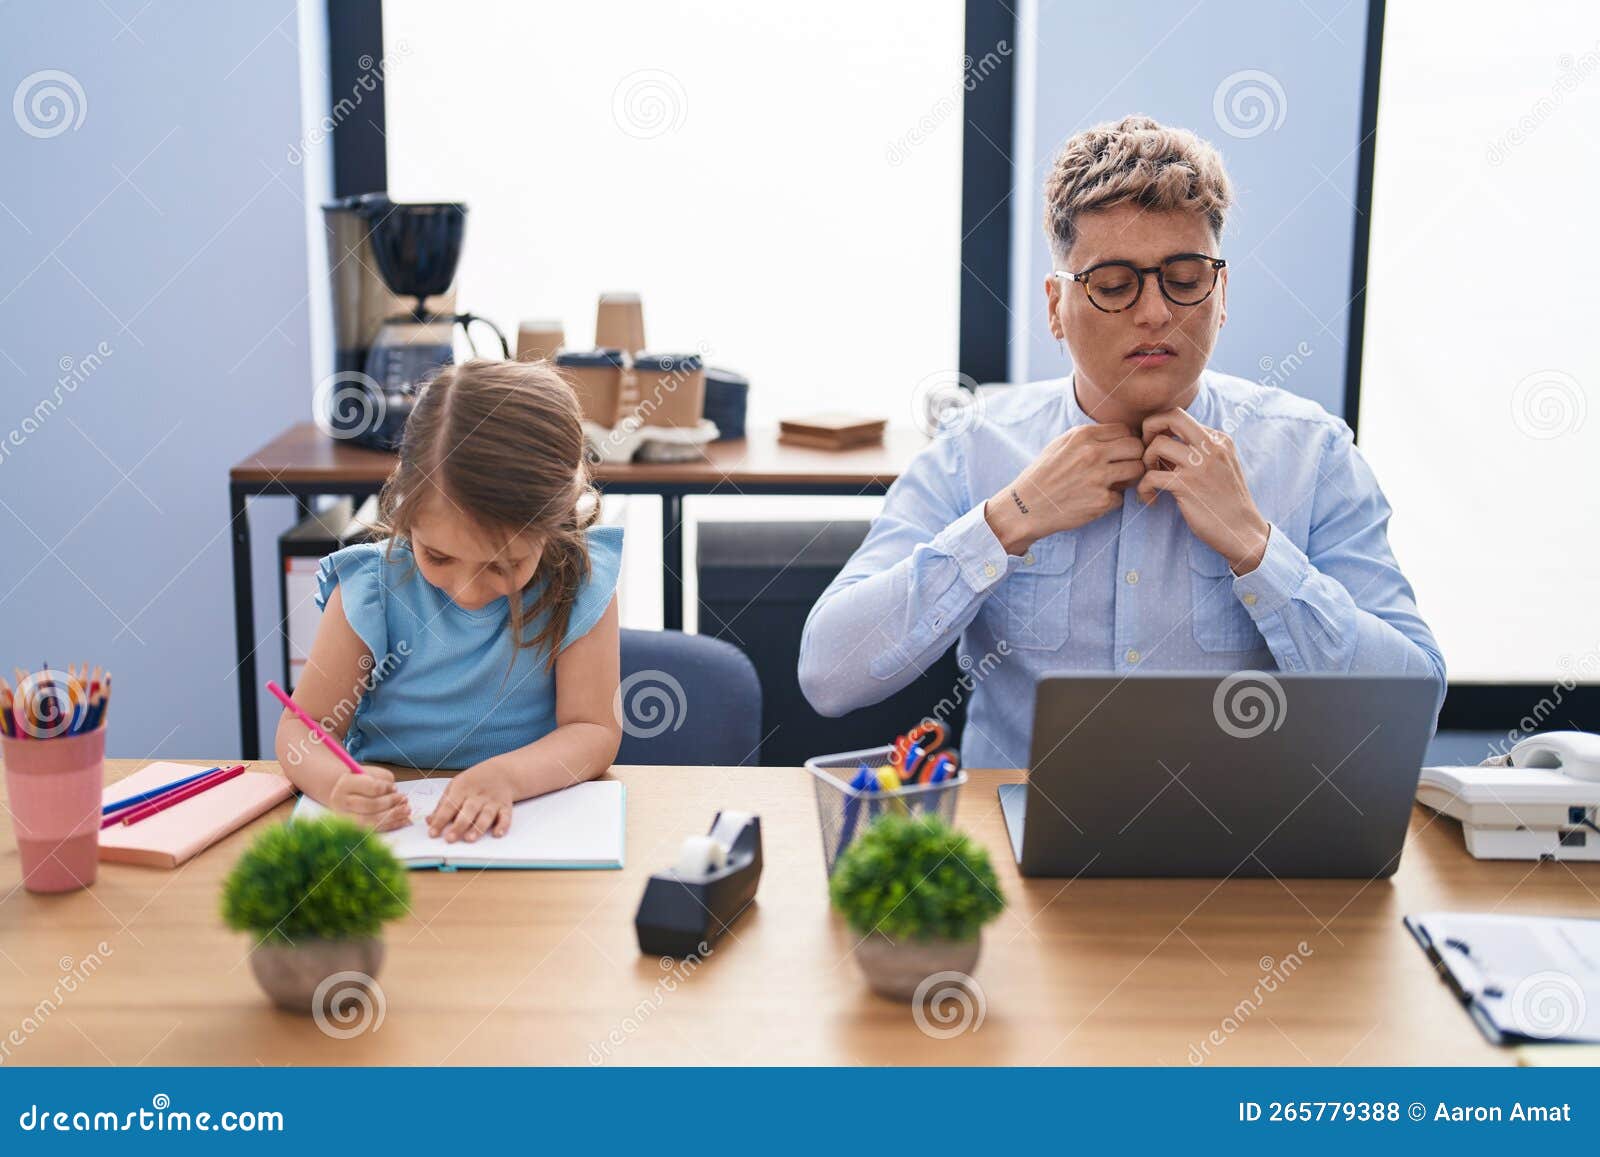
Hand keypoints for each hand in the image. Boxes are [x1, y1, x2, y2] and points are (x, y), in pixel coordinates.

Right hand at [328, 765, 410, 831]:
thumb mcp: (371, 774)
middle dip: (391, 803)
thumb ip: (383, 781)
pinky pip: (374, 829)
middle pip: (371, 805)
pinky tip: (403, 820)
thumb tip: (397, 795)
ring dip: (393, 816)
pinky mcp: (353, 829)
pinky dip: (391, 825)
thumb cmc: (362, 782)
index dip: (386, 788)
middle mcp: (341, 802)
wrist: (343, 794)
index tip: (395, 788)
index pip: (371, 787)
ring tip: (407, 810)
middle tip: (405, 799)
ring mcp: (345, 818)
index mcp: (346, 784)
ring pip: (372, 820)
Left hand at [426, 762, 514, 842]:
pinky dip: (503, 826)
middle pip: (468, 811)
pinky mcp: (505, 807)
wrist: (501, 771)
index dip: (440, 820)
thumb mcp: (455, 786)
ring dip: (478, 827)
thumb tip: (429, 821)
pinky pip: (505, 816)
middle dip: (459, 826)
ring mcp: (493, 801)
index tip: (433, 833)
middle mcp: (478, 795)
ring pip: (486, 815)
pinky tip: (497, 834)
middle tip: (450, 839)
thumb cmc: (474, 781)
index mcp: (462, 788)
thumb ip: (442, 804)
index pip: (449, 805)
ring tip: (469, 839)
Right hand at [983, 423, 1145, 553]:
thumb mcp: (1060, 444)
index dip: (1126, 441)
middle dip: (1133, 457)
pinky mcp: (1102, 501)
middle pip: (1137, 447)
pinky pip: (1122, 496)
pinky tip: (1094, 500)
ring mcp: (1099, 478)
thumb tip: (1120, 435)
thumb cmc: (1043, 475)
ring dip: (1129, 477)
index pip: (1125, 430)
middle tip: (1122, 467)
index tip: (1119, 452)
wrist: (1026, 507)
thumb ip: (1089, 437)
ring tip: (1113, 482)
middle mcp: (1092, 453)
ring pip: (1138, 469)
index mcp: (1083, 436)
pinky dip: (1111, 499)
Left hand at [1135, 409, 1268, 573]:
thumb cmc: (1227, 501)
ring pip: (1156, 444)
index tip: (1157, 449)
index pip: (1181, 417)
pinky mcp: (1187, 486)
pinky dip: (1143, 488)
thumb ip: (1200, 450)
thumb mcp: (1221, 465)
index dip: (1161, 429)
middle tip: (1147, 451)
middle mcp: (1211, 447)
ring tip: (1151, 479)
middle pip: (1171, 416)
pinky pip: (1150, 477)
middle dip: (1149, 428)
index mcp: (1219, 439)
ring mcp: (1199, 465)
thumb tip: (1166, 440)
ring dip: (1145, 462)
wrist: (1242, 531)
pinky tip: (1151, 499)